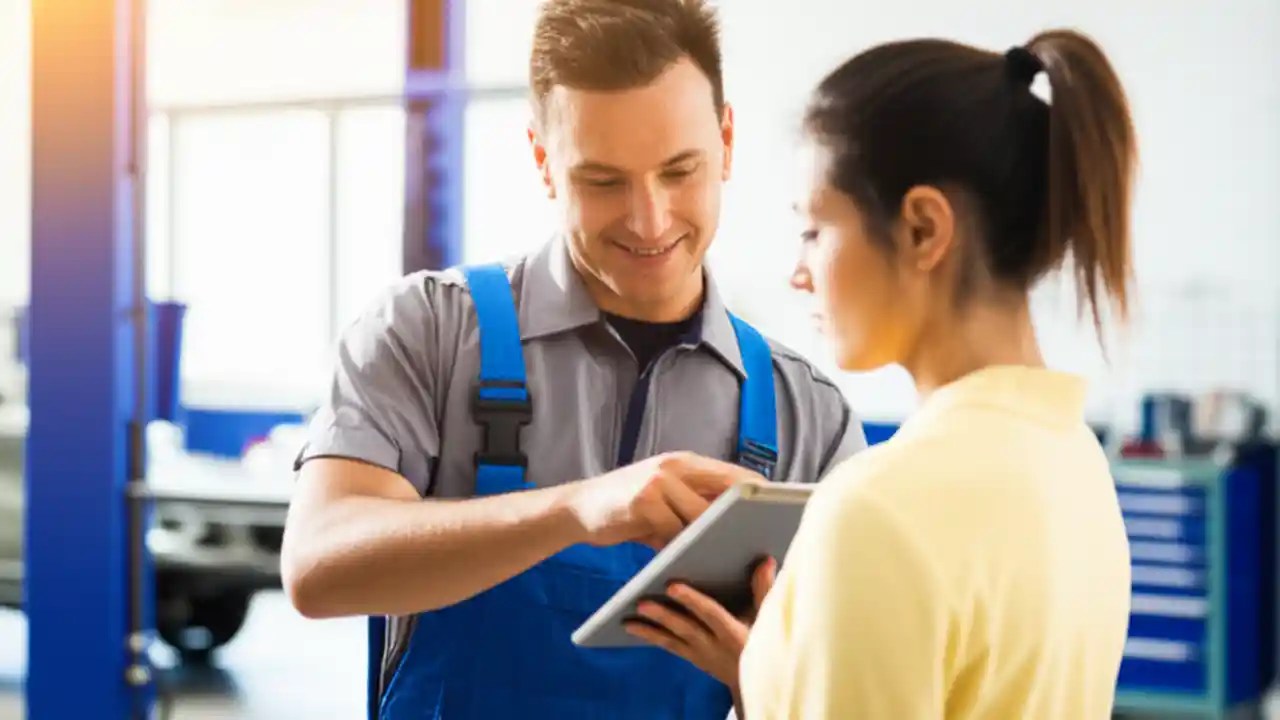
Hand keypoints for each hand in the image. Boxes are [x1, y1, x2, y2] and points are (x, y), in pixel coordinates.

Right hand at [562, 452, 762, 548]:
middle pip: (726, 491)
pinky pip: (675, 531)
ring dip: (717, 538)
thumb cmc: (627, 509)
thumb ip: (692, 505)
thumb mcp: (662, 498)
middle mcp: (674, 466)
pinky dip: (685, 549)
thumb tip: (736, 530)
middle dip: (747, 517)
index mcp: (684, 462)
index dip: (760, 494)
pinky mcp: (642, 502)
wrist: (578, 508)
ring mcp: (658, 482)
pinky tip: (694, 565)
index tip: (784, 514)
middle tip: (769, 539)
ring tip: (736, 558)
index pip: (735, 474)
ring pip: (701, 515)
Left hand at [624, 556, 777, 687]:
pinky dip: (652, 637)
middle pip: (685, 628)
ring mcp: (701, 655)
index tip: (672, 585)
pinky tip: (634, 627)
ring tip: (628, 620)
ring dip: (649, 630)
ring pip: (672, 641)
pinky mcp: (694, 658)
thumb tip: (765, 560)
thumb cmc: (763, 641)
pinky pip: (670, 647)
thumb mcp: (768, 619)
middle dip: (663, 616)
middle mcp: (714, 646)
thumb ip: (764, 590)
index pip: (711, 614)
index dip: (692, 600)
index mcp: (734, 633)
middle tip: (641, 603)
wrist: (756, 682)